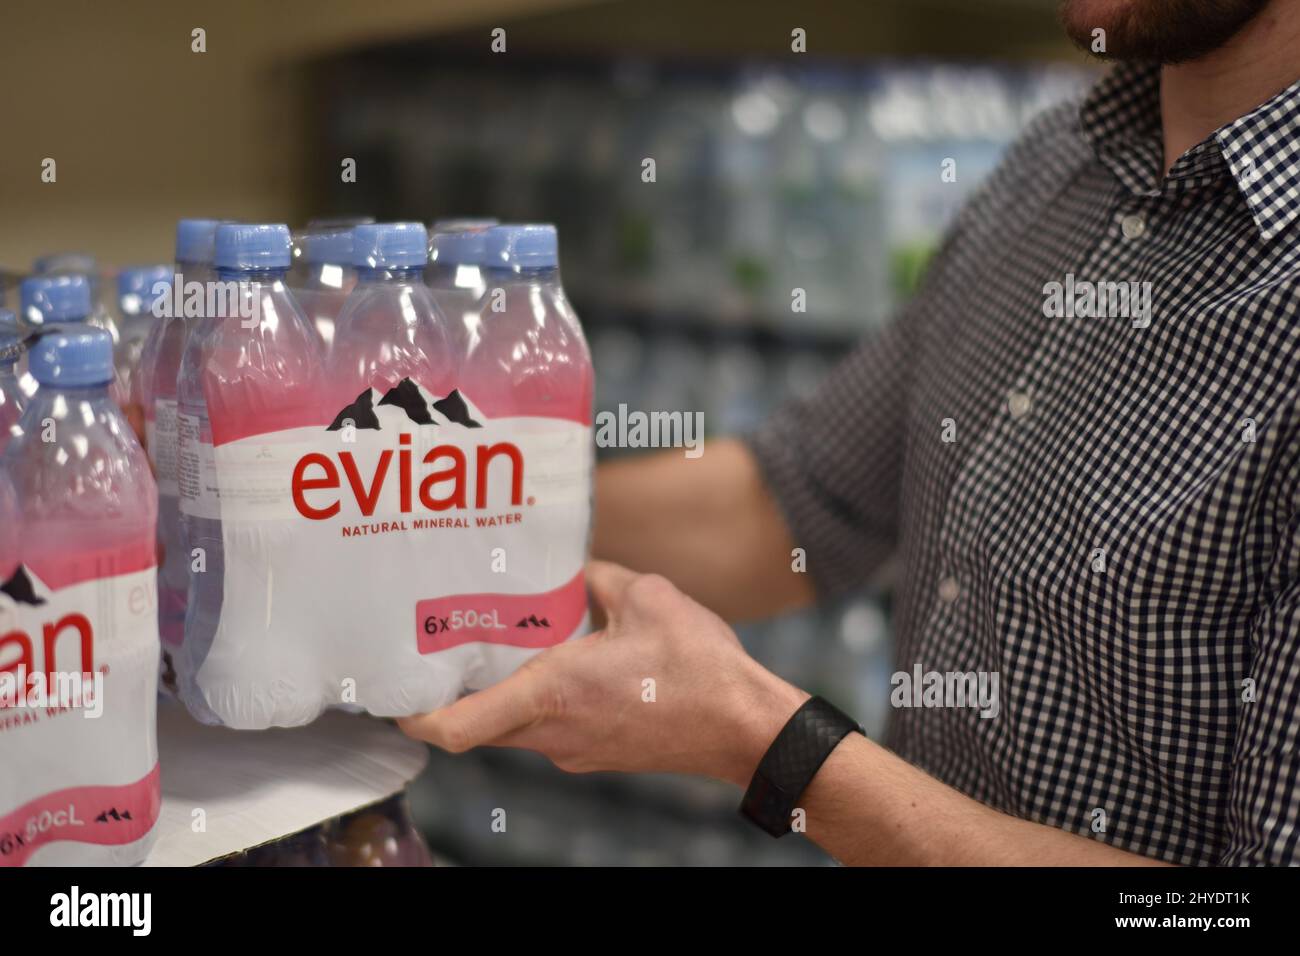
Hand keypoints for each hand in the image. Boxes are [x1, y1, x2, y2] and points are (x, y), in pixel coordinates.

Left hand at [398, 560, 808, 786]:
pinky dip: (542, 699)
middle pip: (478, 723)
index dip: (415, 717)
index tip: (394, 696)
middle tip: (448, 647)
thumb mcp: (646, 596)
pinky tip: (565, 660)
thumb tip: (577, 568)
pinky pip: (549, 728)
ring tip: (509, 642)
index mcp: (552, 693)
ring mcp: (575, 750)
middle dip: (458, 691)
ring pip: (515, 724)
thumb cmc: (698, 669)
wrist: (743, 727)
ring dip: (504, 690)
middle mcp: (553, 733)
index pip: (456, 728)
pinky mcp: (597, 754)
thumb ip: (598, 578)